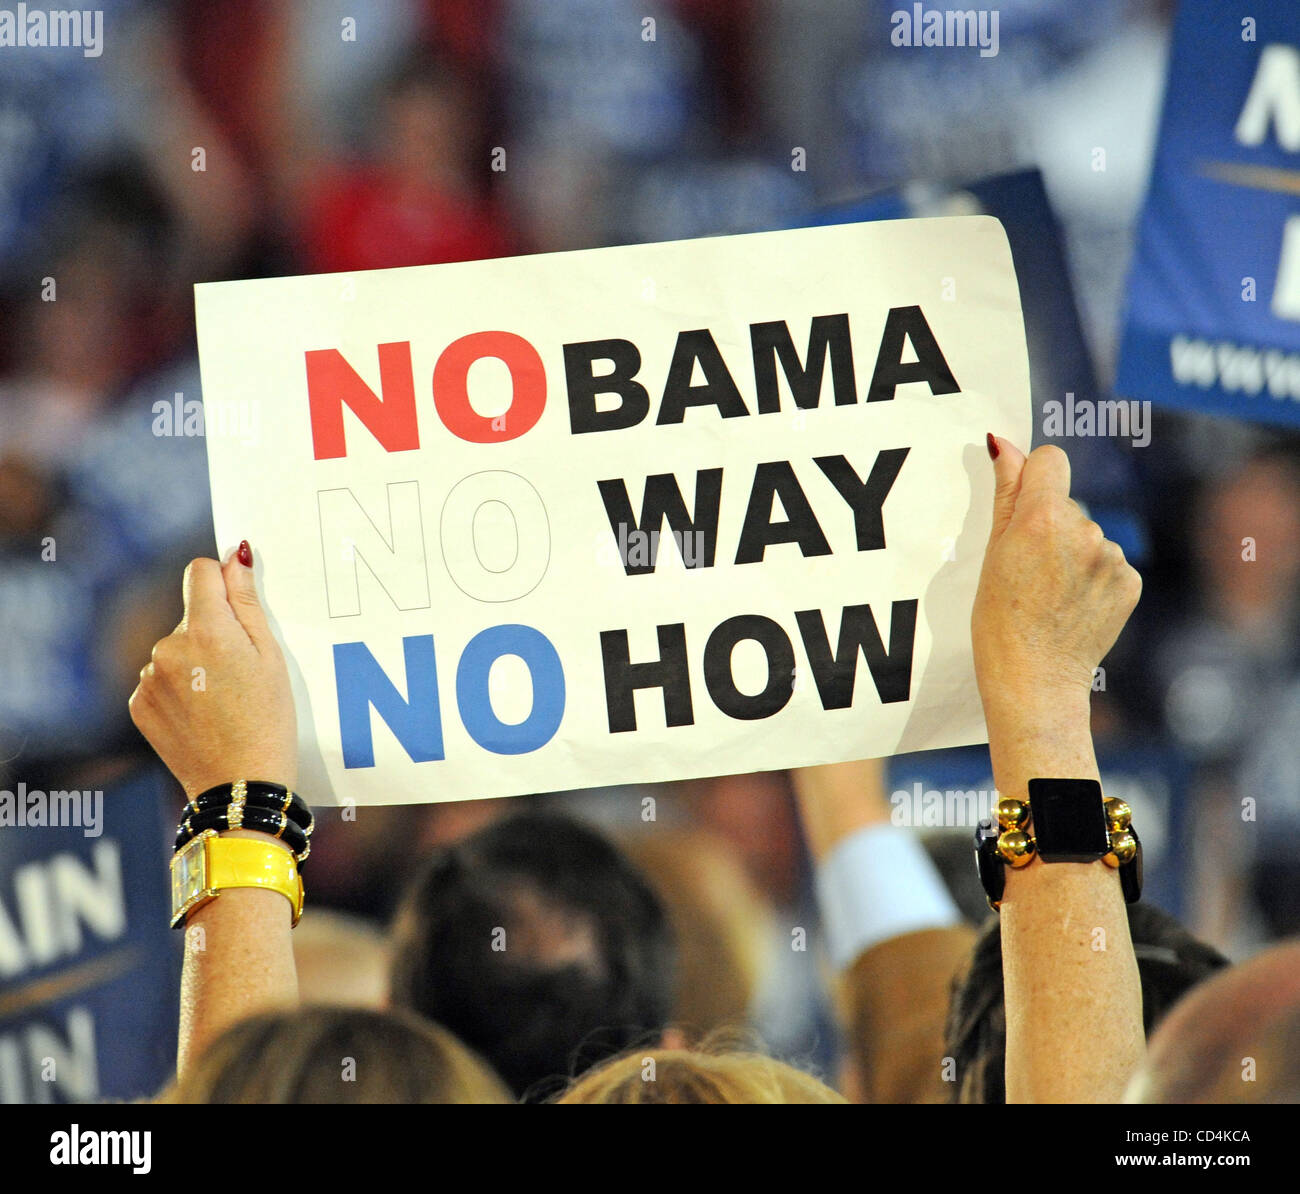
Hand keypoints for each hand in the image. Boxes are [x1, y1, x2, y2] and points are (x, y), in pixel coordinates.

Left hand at [129, 545, 297, 797]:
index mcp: (207, 631)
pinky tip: (202, 714)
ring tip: (223, 699)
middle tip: (242, 673)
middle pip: (190, 616)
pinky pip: (160, 678)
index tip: (237, 600)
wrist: (240, 784)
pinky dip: (178, 689)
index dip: (222, 581)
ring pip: (175, 649)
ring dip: (194, 663)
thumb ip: (247, 603)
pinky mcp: (138, 703)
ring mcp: (148, 676)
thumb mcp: (271, 657)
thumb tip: (234, 558)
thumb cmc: (268, 720)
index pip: (200, 572)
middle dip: (214, 632)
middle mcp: (168, 647)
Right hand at [972, 440, 1140, 728]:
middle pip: (1067, 503)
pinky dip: (1093, 578)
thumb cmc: (998, 619)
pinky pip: (1109, 562)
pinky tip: (1073, 605)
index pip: (1050, 459)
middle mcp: (1084, 530)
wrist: (1033, 679)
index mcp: (1042, 517)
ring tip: (1050, 594)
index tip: (1022, 505)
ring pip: (1088, 534)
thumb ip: (1005, 492)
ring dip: (1072, 554)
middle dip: (1048, 526)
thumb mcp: (991, 552)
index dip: (1034, 478)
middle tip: (1027, 572)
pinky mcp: (1130, 581)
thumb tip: (1003, 444)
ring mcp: (1111, 557)